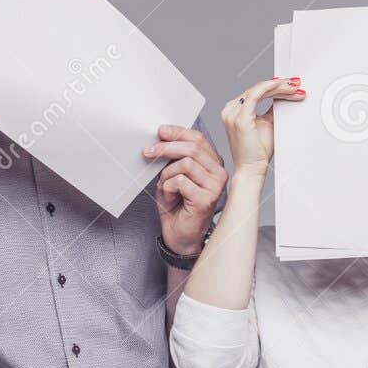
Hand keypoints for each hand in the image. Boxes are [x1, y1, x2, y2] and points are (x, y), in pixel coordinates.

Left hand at [143, 124, 229, 256]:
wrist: (180, 235)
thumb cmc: (177, 206)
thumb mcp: (173, 175)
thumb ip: (173, 157)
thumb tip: (161, 137)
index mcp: (213, 164)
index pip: (198, 139)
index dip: (178, 132)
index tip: (160, 131)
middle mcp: (218, 173)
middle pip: (192, 148)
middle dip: (166, 147)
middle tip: (148, 151)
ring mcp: (215, 186)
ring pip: (185, 164)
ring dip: (167, 174)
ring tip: (165, 187)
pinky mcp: (207, 198)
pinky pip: (180, 181)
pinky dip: (168, 187)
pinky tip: (170, 197)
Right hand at [218, 76, 303, 173]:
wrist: (250, 169)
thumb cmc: (257, 152)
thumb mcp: (267, 124)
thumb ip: (271, 110)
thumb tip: (283, 97)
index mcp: (235, 110)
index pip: (256, 92)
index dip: (275, 86)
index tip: (291, 85)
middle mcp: (231, 109)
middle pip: (258, 89)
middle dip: (280, 85)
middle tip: (296, 83)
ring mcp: (233, 113)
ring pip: (259, 89)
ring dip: (279, 87)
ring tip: (295, 88)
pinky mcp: (240, 118)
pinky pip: (256, 95)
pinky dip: (270, 88)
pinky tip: (283, 87)